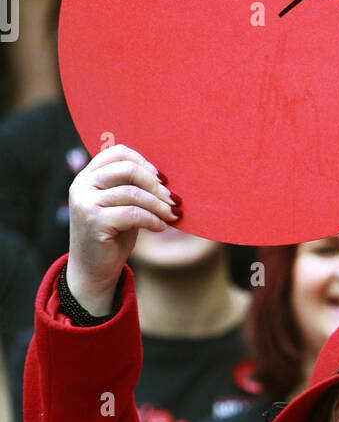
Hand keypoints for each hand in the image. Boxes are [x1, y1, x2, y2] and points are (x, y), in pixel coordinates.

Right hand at [66, 145, 177, 315]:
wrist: (93, 270)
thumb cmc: (113, 234)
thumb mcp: (121, 204)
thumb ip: (132, 186)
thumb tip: (166, 176)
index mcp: (88, 176)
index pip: (118, 152)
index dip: (144, 162)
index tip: (161, 178)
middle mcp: (82, 185)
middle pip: (128, 169)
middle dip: (155, 184)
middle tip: (172, 199)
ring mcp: (85, 203)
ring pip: (134, 193)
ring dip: (159, 205)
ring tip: (171, 215)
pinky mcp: (94, 222)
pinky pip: (133, 214)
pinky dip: (152, 219)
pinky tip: (160, 226)